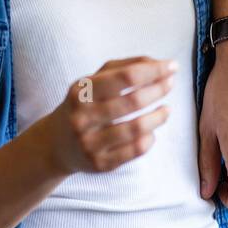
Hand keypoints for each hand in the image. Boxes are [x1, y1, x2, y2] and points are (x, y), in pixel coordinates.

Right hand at [42, 57, 173, 174]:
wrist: (55, 144)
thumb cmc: (82, 104)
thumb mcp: (92, 81)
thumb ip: (122, 67)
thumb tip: (157, 63)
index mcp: (81, 92)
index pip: (124, 77)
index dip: (153, 71)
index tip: (172, 66)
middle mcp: (82, 117)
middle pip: (132, 102)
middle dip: (158, 90)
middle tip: (171, 84)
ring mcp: (90, 143)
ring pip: (137, 129)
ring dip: (159, 117)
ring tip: (167, 109)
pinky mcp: (100, 164)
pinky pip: (135, 151)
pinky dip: (150, 139)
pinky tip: (152, 131)